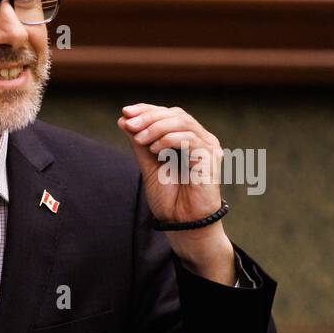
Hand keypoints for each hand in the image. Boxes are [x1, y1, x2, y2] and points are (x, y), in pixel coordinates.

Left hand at [117, 103, 234, 283]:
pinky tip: (154, 149)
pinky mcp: (209, 158)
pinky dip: (169, 139)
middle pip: (175, 115)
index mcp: (186, 139)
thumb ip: (139, 143)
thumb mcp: (148, 165)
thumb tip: (124, 120)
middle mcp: (200, 139)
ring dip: (156, 127)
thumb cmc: (169, 197)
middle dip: (149, 117)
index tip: (125, 112)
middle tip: (130, 124)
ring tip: (139, 139)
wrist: (181, 222)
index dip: (147, 110)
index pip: (168, 114)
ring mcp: (207, 147)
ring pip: (183, 122)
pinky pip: (190, 139)